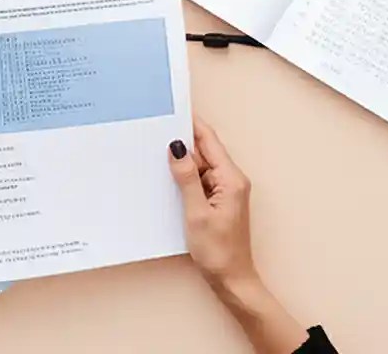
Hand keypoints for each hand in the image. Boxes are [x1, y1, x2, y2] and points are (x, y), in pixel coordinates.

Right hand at [167, 117, 255, 289]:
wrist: (231, 279)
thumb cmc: (218, 251)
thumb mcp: (196, 212)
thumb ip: (186, 178)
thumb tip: (176, 148)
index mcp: (231, 178)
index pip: (209, 141)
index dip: (192, 124)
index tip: (174, 109)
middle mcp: (232, 180)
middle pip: (205, 151)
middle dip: (182, 141)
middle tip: (155, 129)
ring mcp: (226, 190)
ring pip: (201, 166)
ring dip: (182, 161)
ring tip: (156, 152)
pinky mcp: (218, 201)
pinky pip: (200, 180)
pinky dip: (185, 177)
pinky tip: (169, 178)